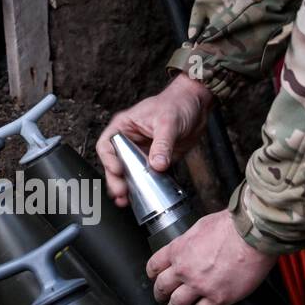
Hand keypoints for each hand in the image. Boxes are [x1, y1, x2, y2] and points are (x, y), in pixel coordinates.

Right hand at [96, 73, 212, 206]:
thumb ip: (162, 144)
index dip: (108, 160)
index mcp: (124, 127)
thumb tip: (157, 165)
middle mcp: (130, 141)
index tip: (118, 170)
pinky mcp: (155, 161)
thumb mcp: (168, 121)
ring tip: (126, 200)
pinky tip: (142, 197)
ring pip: (128, 173)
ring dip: (126, 187)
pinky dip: (144, 188)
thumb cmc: (178, 103)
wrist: (197, 105)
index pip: (107, 145)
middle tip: (121, 193)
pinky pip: (146, 177)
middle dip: (116, 180)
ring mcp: (142, 152)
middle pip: (115, 164)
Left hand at [147, 209, 274, 304]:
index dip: (153, 274)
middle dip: (160, 295)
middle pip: (162, 288)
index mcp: (178, 250)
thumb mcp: (201, 226)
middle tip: (162, 299)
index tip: (155, 278)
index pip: (155, 266)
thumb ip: (190, 240)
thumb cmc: (231, 226)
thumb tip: (189, 245)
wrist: (252, 235)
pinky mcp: (218, 298)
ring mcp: (200, 286)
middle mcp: (184, 270)